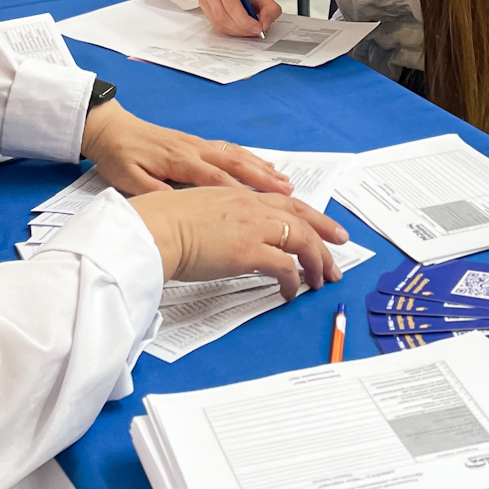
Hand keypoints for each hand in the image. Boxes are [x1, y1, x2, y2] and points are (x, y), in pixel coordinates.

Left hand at [81, 101, 293, 197]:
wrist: (108, 129)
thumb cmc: (118, 156)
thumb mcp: (129, 181)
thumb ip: (155, 192)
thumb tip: (181, 205)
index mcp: (180, 160)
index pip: (217, 178)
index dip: (243, 191)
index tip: (266, 204)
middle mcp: (195, 149)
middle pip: (237, 164)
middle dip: (265, 179)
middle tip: (290, 194)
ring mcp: (197, 145)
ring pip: (238, 155)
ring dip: (263, 169)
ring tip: (286, 183)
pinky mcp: (196, 144)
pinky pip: (230, 150)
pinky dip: (251, 158)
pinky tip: (263, 166)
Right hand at [129, 187, 347, 299]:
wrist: (152, 230)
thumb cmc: (162, 222)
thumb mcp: (199, 209)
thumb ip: (221, 217)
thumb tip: (229, 234)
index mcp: (240, 195)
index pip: (286, 203)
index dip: (310, 216)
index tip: (325, 228)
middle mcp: (252, 206)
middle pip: (302, 220)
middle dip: (325, 238)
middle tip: (337, 257)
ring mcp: (253, 228)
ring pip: (301, 241)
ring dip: (316, 262)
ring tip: (321, 280)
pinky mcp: (248, 252)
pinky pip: (285, 268)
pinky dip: (293, 281)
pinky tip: (290, 293)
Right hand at [198, 0, 281, 37]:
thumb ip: (270, 10)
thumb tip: (264, 25)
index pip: (231, 4)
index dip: (245, 20)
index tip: (258, 27)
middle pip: (223, 16)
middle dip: (242, 28)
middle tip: (256, 31)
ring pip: (220, 24)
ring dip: (237, 31)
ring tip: (250, 29)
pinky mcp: (205, 10)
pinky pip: (217, 26)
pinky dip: (232, 31)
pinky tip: (242, 27)